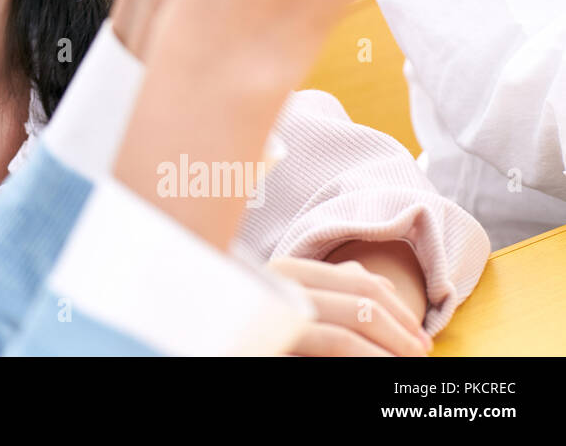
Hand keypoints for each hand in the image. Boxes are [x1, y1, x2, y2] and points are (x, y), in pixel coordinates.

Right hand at [269, 256, 431, 356]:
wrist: (217, 341)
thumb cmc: (265, 326)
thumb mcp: (296, 301)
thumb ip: (332, 287)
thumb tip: (378, 283)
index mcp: (286, 270)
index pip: (359, 283)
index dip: (399, 310)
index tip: (420, 335)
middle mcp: (277, 287)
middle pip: (360, 305)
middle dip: (401, 334)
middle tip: (422, 356)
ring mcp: (273, 317)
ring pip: (347, 334)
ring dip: (388, 353)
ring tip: (406, 368)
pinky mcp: (273, 343)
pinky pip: (332, 348)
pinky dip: (365, 362)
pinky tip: (378, 369)